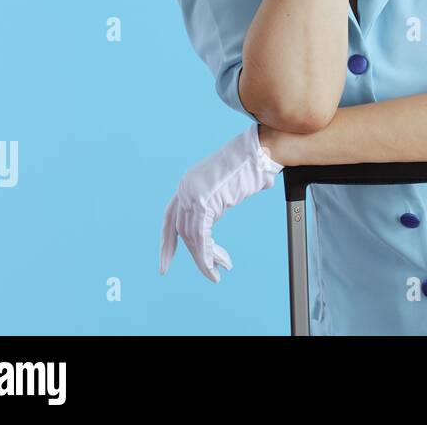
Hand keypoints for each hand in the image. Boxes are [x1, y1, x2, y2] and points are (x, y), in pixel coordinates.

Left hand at [159, 124, 284, 282]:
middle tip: (208, 274)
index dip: (168, 241)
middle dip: (193, 255)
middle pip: (181, 231)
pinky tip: (218, 265)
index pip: (170, 218)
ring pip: (192, 237)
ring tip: (219, 272)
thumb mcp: (225, 186)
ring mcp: (192, 195)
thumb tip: (213, 217)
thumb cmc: (251, 164)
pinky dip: (208, 255)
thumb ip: (214, 202)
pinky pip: (201, 236)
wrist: (260, 152)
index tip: (165, 260)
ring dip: (205, 259)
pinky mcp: (203, 202)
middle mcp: (185, 189)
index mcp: (188, 183)